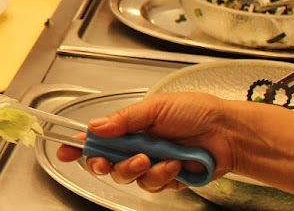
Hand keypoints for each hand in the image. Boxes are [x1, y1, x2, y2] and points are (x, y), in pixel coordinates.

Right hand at [56, 93, 232, 192]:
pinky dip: (162, 176)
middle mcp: (138, 145)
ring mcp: (152, 163)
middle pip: (107, 162)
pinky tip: (174, 166)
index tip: (64, 150)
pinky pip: (153, 185)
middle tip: (107, 163)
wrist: (228, 133)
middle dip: (105, 164)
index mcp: (131, 124)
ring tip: (153, 158)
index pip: (98, 136)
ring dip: (137, 169)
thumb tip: (97, 126)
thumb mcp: (156, 107)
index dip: (79, 144)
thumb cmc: (198, 112)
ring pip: (128, 177)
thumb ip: (125, 120)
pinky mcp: (167, 179)